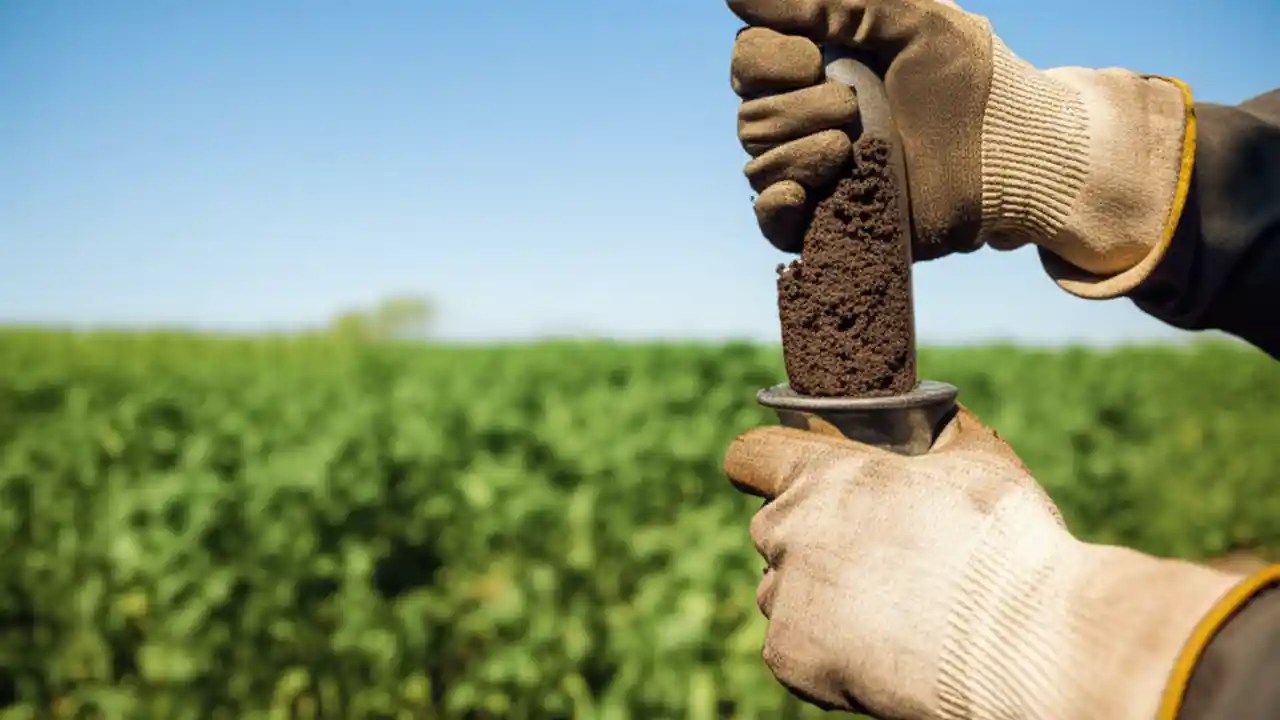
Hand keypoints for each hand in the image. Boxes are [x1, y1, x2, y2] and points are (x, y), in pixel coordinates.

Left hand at [724, 408, 1243, 719]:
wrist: (1022, 640)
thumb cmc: (1005, 544)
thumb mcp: (978, 460)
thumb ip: (937, 434)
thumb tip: (934, 415)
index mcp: (824, 475)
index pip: (750, 456)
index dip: (764, 464)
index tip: (776, 477)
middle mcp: (790, 530)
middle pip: (771, 528)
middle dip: (807, 538)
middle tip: (868, 559)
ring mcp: (785, 596)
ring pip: (779, 591)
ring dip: (814, 596)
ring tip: (887, 611)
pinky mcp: (789, 655)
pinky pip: (792, 648)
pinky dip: (824, 653)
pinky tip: (881, 650)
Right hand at [729, 0, 1194, 296]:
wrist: (1009, 156)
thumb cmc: (970, 79)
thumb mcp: (910, 19)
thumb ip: (832, 0)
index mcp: (817, 66)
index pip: (748, 58)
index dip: (769, 60)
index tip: (814, 58)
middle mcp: (806, 117)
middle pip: (749, 114)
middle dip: (799, 109)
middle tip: (855, 108)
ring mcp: (814, 172)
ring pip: (757, 164)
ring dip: (802, 153)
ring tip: (853, 149)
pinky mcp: (829, 220)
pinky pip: (771, 221)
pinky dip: (777, 206)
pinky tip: (802, 195)